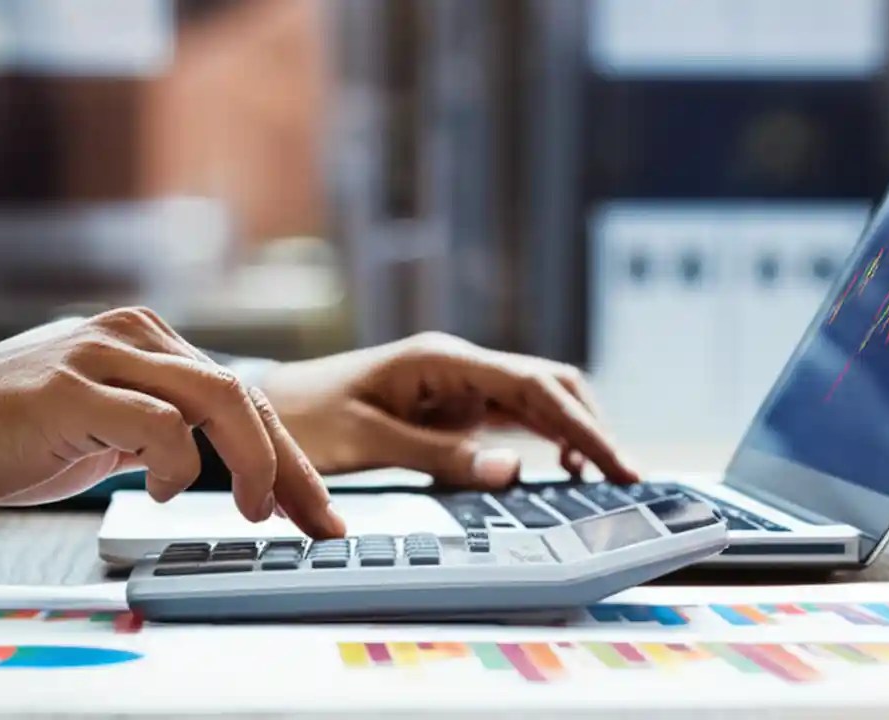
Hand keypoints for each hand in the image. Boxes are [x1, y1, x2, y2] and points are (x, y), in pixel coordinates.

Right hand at [0, 307, 344, 537]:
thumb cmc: (7, 434)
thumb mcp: (104, 427)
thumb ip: (161, 429)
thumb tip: (223, 463)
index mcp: (148, 342)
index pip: (240, 396)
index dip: (286, 454)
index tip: (314, 506)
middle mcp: (134, 336)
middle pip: (244, 396)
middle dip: (290, 465)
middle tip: (316, 520)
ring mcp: (102, 356)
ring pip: (218, 398)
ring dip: (254, 462)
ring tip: (253, 510)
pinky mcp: (71, 389)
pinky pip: (159, 423)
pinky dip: (178, 464)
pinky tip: (161, 489)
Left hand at [260, 332, 638, 487]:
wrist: (266, 408)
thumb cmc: (305, 418)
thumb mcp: (368, 441)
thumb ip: (442, 456)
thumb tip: (518, 471)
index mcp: (443, 359)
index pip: (535, 386)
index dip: (583, 425)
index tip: (617, 462)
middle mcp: (460, 364)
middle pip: (550, 383)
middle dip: (591, 425)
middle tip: (622, 477)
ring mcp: (458, 384)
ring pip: (538, 398)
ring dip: (574, 431)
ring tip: (602, 477)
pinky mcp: (452, 407)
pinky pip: (512, 418)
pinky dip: (544, 439)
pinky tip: (558, 469)